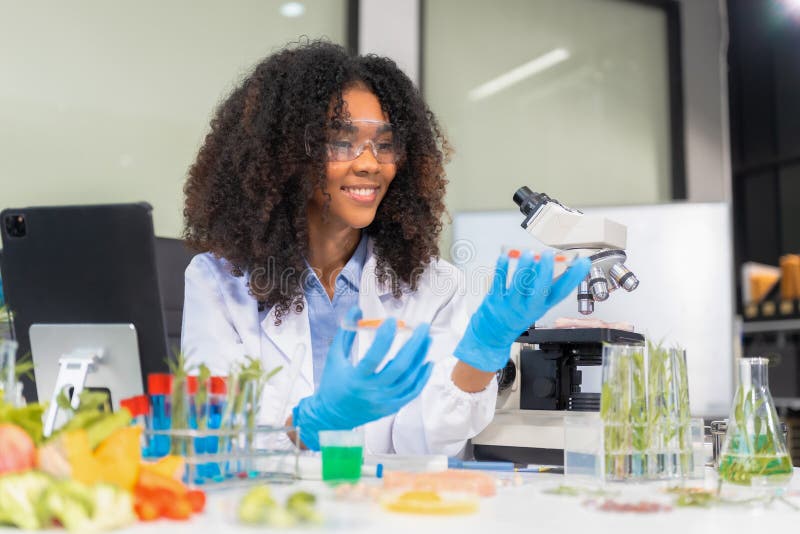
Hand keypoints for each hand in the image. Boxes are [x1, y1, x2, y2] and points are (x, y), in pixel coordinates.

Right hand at [292, 307, 433, 449]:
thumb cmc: (333, 382)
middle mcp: (371, 392)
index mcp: (355, 378)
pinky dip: (422, 377)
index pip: (374, 357)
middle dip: (414, 345)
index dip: (384, 337)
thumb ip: (346, 333)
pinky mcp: (391, 408)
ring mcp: (383, 402)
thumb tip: (357, 309)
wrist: (332, 416)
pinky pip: (412, 392)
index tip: (393, 321)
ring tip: (427, 339)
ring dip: (420, 357)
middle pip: (399, 367)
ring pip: (409, 379)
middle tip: (423, 327)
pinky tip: (427, 362)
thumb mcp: (335, 357)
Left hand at [453, 251, 590, 371]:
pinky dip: (501, 269)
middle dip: (545, 271)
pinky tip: (504, 257)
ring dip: (524, 268)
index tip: (583, 263)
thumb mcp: (535, 305)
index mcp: (542, 307)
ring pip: (519, 286)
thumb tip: (552, 261)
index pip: (562, 292)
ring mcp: (511, 305)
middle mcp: (528, 307)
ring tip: (528, 254)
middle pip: (540, 290)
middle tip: (549, 255)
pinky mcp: (494, 301)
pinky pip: (498, 283)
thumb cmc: (516, 317)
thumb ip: (543, 285)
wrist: (493, 336)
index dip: (574, 278)